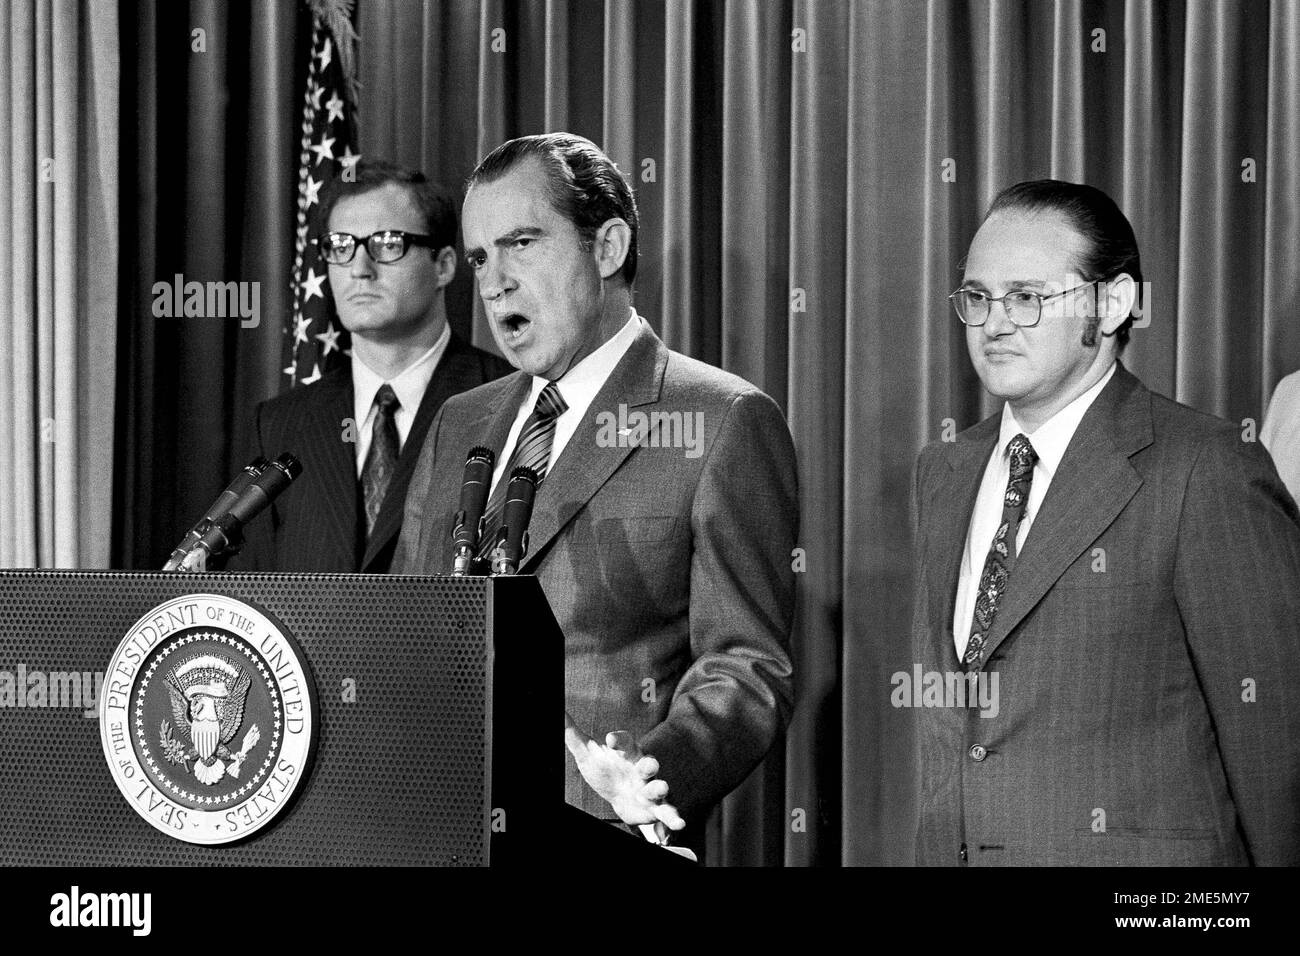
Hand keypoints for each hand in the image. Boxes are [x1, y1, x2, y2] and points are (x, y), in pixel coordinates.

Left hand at [564, 712, 685, 833]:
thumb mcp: (587, 754)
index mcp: (626, 753)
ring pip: (658, 786)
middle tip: (650, 765)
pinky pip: (666, 811)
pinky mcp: (655, 807)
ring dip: (660, 788)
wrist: (618, 796)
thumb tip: (560, 713)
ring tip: (662, 789)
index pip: (625, 742)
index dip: (620, 740)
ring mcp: (649, 788)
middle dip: (650, 764)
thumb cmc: (605, 770)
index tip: (611, 739)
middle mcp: (641, 768)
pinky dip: (673, 816)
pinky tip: (680, 822)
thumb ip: (573, 735)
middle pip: (648, 763)